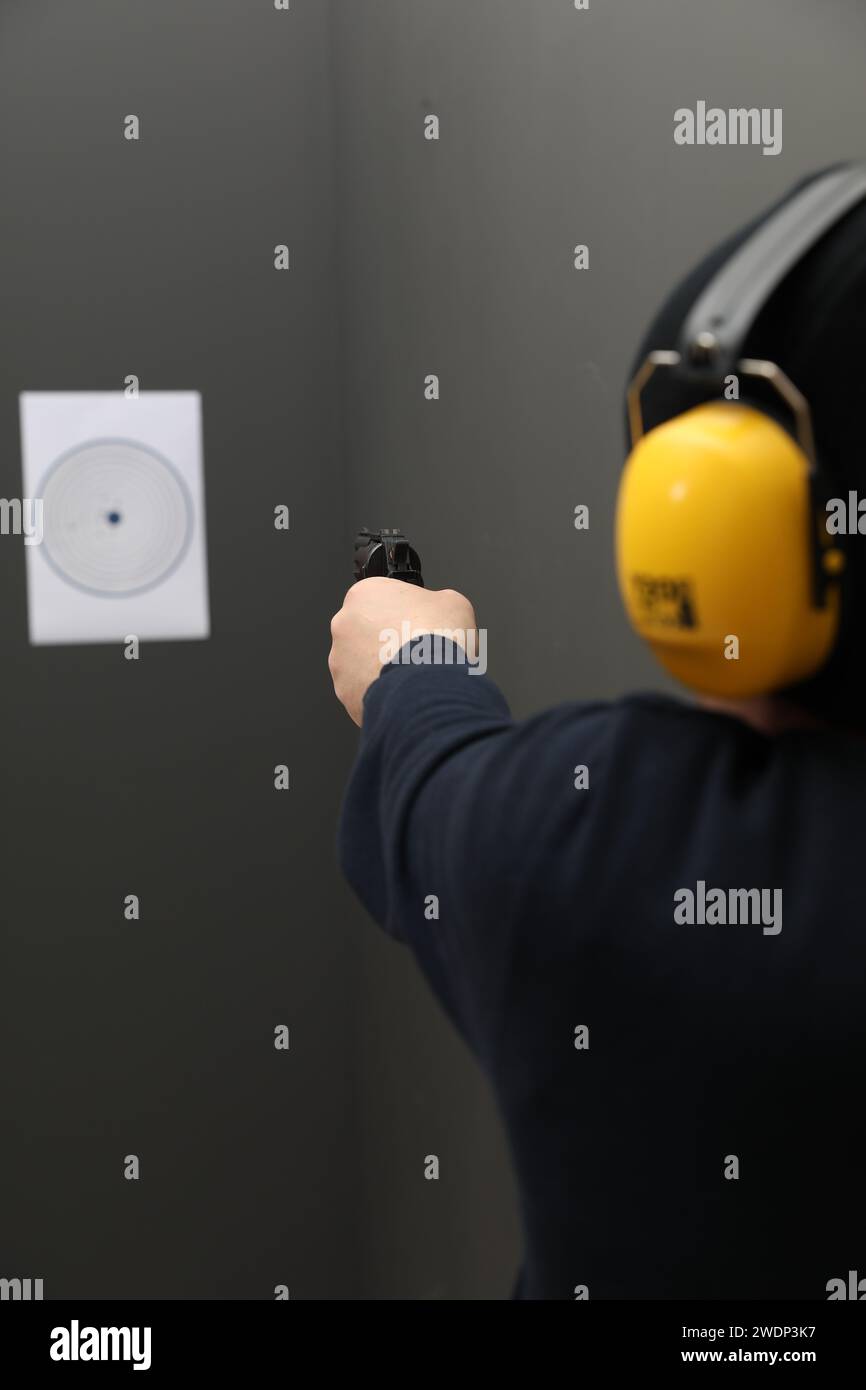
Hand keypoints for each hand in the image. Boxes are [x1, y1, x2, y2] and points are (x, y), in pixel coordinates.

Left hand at [329, 578, 477, 725]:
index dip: (404, 613)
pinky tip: (404, 693)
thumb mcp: (453, 603)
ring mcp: (340, 661)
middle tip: (416, 651)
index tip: (416, 623)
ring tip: (412, 676)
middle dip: (388, 641)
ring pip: (362, 664)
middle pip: (367, 631)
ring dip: (382, 668)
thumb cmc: (438, 640)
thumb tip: (438, 612)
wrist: (432, 685)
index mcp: (365, 594)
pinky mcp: (345, 692)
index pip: (382, 599)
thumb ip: (436, 602)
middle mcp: (344, 625)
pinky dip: (381, 692)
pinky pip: (363, 690)